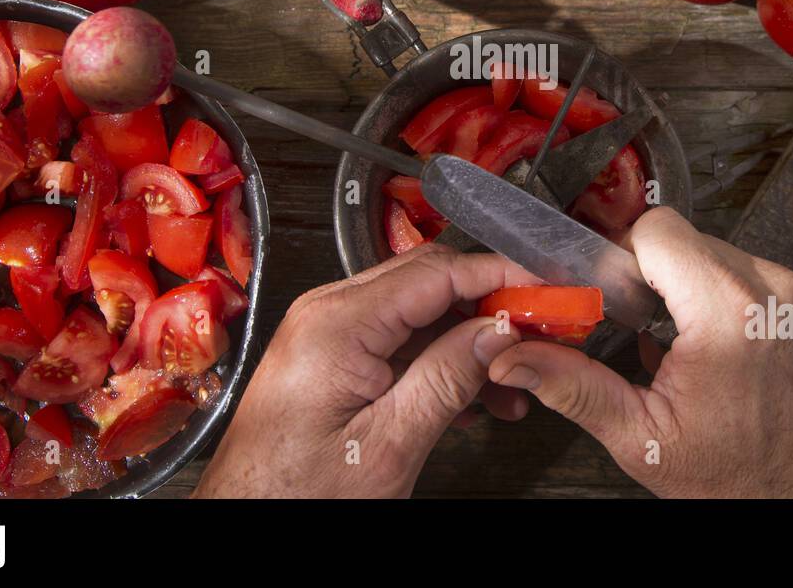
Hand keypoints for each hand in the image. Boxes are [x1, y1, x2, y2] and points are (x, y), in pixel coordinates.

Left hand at [194, 244, 532, 497]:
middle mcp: (326, 314)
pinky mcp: (329, 354)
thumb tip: (499, 330)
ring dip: (467, 339)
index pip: (437, 272)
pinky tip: (468, 396)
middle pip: (429, 281)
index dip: (499, 274)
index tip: (544, 288)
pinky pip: (396, 337)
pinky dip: (437, 357)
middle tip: (538, 332)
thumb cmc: (297, 495)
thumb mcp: (388, 444)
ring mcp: (325, 331)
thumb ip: (447, 378)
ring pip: (418, 310)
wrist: (248, 520)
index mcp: (337, 324)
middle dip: (489, 306)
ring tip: (508, 388)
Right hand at [487, 207, 792, 497]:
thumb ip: (574, 388)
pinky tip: (728, 350)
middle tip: (649, 332)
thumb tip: (514, 359)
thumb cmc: (744, 480)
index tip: (618, 291)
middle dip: (659, 279)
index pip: (659, 228)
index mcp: (728, 312)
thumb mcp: (644, 439)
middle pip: (691, 241)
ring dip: (699, 290)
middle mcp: (777, 293)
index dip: (625, 255)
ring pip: (727, 256)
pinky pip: (764, 278)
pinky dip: (738, 302)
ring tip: (692, 348)